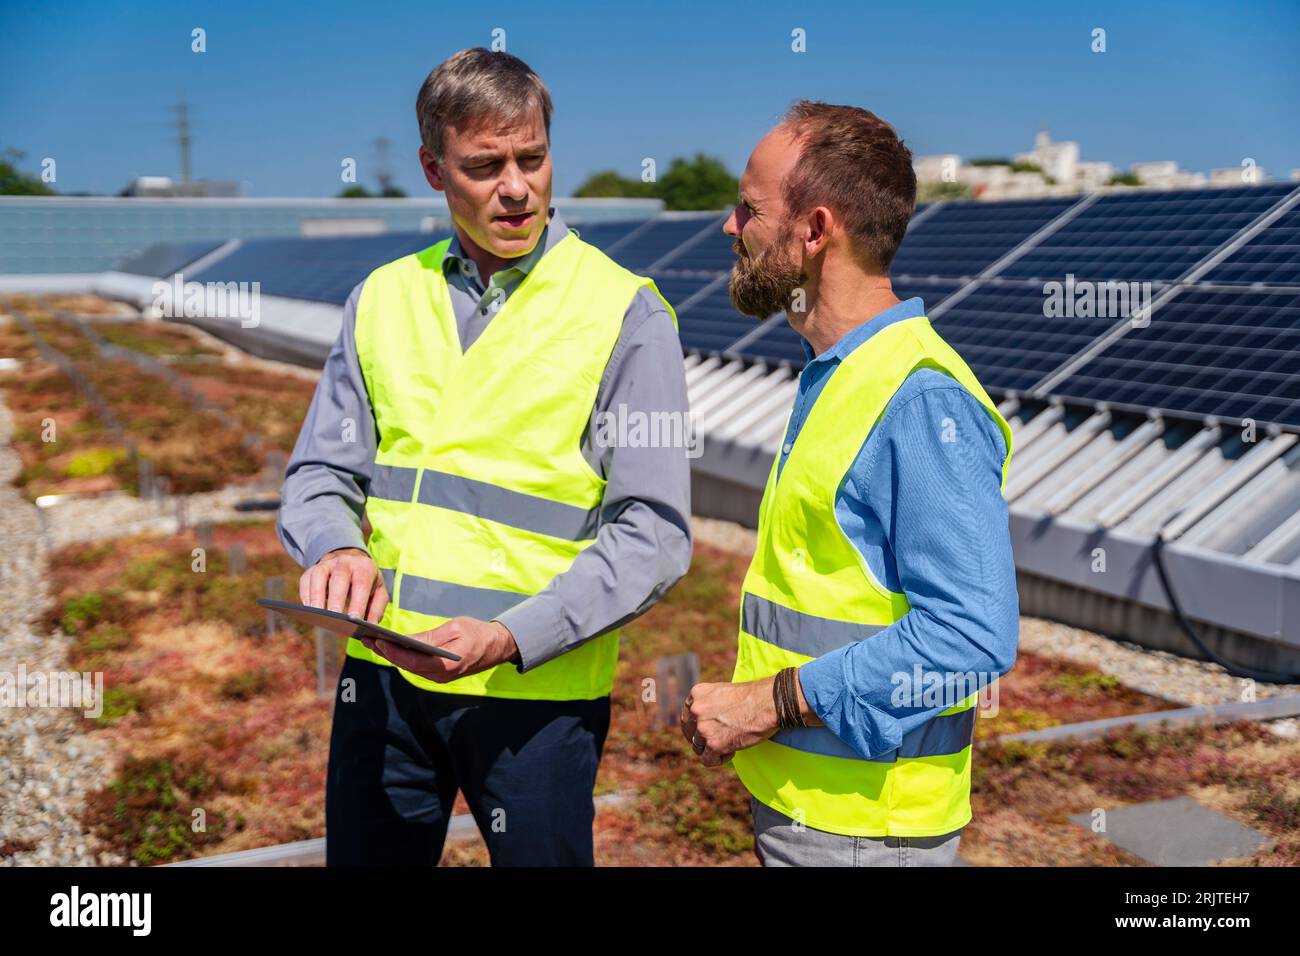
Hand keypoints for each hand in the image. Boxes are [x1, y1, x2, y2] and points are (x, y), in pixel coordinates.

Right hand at [299, 547, 387, 622]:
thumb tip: (371, 628)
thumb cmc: (366, 581)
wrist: (351, 560)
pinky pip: (306, 580)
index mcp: (364, 567)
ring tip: (318, 616)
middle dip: (336, 599)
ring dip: (317, 596)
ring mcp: (327, 564)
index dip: (357, 602)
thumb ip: (377, 609)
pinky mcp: (312, 569)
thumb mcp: (378, 591)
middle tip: (334, 618)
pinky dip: (306, 594)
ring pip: (319, 577)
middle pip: (339, 578)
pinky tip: (309, 609)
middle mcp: (345, 562)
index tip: (354, 620)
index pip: (361, 584)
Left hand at [361, 617, 518, 682]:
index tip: (377, 640)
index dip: (392, 652)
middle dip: (386, 653)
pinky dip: (403, 657)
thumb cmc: (478, 633)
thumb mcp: (454, 629)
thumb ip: (430, 637)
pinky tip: (393, 647)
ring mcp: (439, 678)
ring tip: (375, 641)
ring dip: (392, 655)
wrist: (498, 646)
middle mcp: (439, 676)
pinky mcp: (439, 674)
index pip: (411, 661)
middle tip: (367, 639)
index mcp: (444, 666)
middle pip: (406, 666)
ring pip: (409, 667)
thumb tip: (406, 641)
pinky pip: (417, 667)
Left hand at [680, 678, 781, 766]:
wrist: (767, 703)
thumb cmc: (752, 696)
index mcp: (698, 694)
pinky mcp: (714, 745)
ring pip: (698, 748)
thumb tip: (705, 721)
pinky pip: (708, 760)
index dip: (694, 726)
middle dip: (702, 739)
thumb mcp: (723, 692)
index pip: (687, 715)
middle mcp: (696, 710)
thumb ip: (710, 703)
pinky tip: (731, 752)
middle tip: (716, 741)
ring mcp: (704, 728)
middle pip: (691, 733)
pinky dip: (718, 760)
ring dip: (712, 749)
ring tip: (729, 744)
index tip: (702, 732)